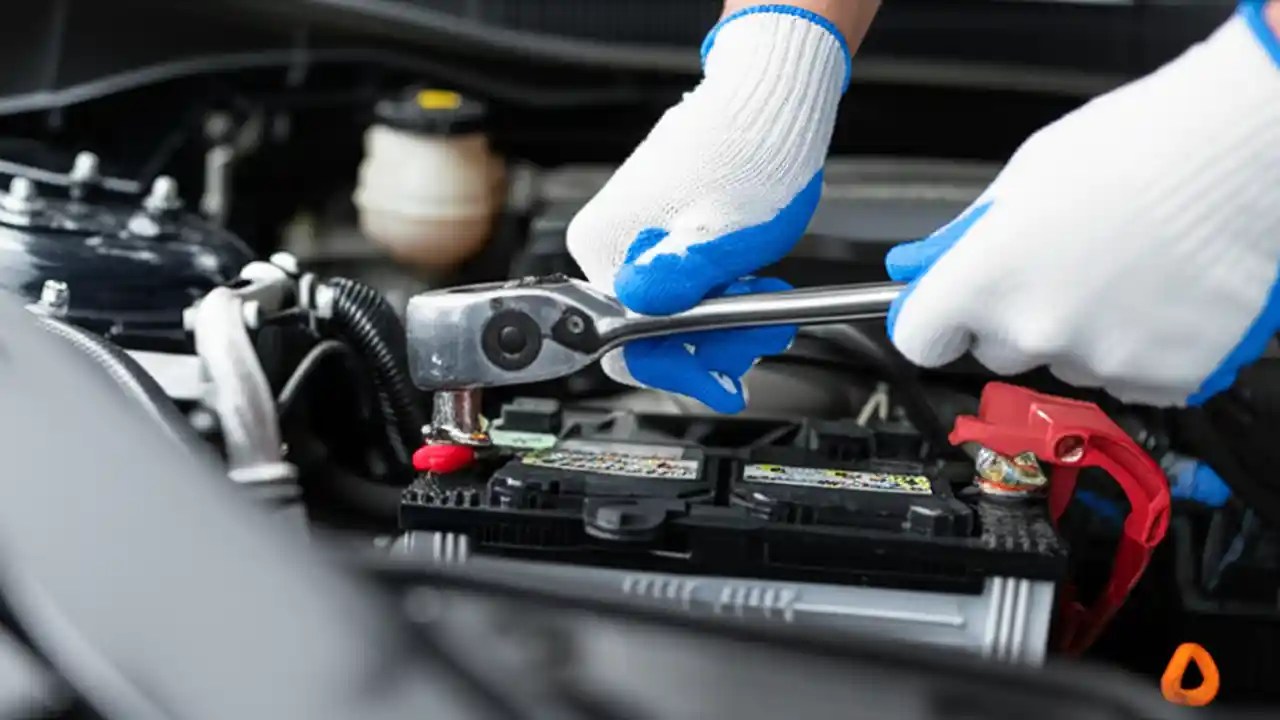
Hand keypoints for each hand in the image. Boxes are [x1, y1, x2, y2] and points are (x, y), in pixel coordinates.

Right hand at [566, 6, 850, 412]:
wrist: (771, 96)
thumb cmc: (750, 152)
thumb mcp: (721, 236)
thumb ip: (678, 285)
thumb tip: (639, 313)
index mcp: (606, 246)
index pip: (628, 342)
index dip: (680, 368)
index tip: (723, 382)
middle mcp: (612, 242)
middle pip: (655, 330)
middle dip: (716, 340)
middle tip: (762, 332)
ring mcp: (639, 234)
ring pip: (677, 311)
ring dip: (729, 317)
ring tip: (769, 299)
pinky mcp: (665, 228)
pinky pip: (687, 284)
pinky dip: (725, 293)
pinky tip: (755, 281)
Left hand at [887, 4, 1279, 406]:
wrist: (1238, 152)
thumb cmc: (1131, 147)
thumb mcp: (1021, 180)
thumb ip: (967, 240)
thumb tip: (925, 269)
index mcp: (984, 281)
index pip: (919, 340)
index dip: (933, 321)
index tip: (946, 312)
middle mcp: (1035, 331)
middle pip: (995, 351)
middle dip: (1014, 317)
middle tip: (1059, 267)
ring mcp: (1101, 360)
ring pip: (1066, 361)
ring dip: (1082, 331)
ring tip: (1123, 270)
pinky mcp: (1163, 377)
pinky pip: (1130, 377)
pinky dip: (1140, 348)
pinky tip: (1159, 296)